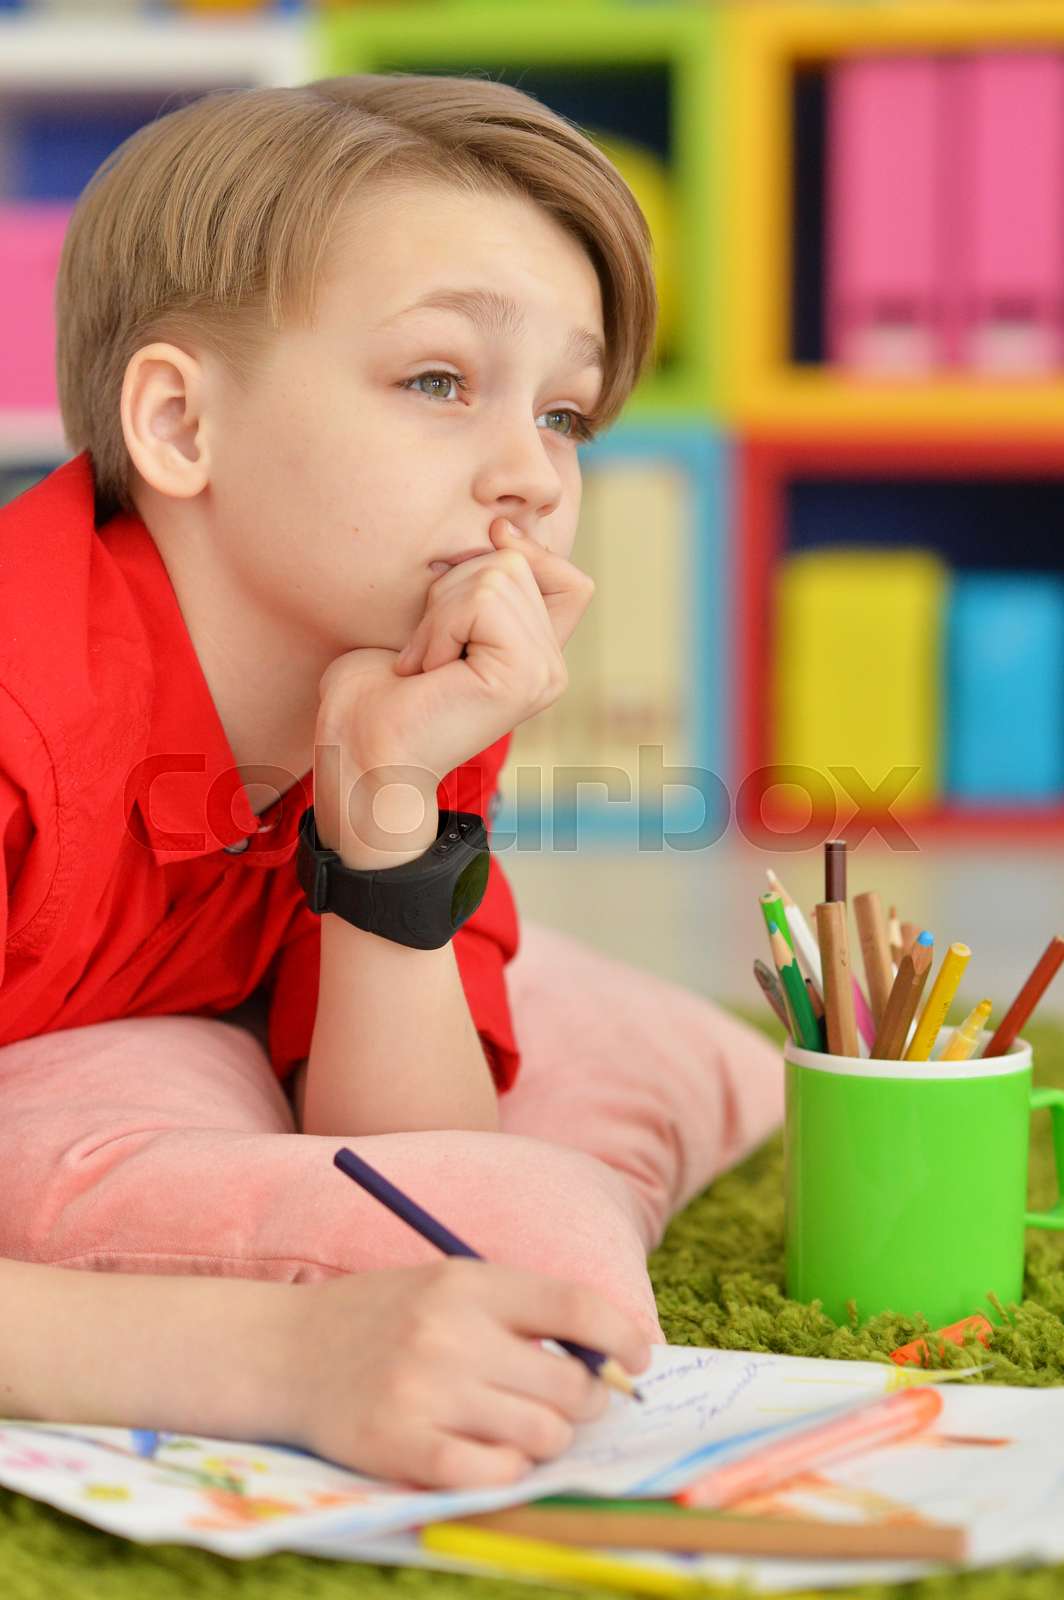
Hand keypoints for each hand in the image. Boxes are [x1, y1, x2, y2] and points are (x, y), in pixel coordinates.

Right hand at [281, 1260, 650, 1488]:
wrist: (286, 1353)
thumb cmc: (384, 1318)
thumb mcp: (449, 1286)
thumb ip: (520, 1312)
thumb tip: (608, 1357)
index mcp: (469, 1282)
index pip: (576, 1305)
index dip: (623, 1335)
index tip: (638, 1357)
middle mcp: (451, 1333)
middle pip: (570, 1385)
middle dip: (586, 1401)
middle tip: (566, 1404)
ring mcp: (426, 1392)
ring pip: (542, 1436)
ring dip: (545, 1439)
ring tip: (519, 1426)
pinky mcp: (402, 1448)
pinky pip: (495, 1476)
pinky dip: (507, 1472)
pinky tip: (490, 1454)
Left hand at [316, 517, 594, 793]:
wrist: (360, 755)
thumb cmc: (377, 693)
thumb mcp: (433, 616)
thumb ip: (475, 579)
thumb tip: (505, 524)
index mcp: (536, 656)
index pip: (567, 576)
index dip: (527, 552)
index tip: (467, 570)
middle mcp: (551, 666)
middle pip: (517, 560)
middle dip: (450, 590)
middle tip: (423, 653)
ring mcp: (545, 672)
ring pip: (500, 573)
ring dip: (440, 611)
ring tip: (424, 665)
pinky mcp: (526, 675)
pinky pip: (483, 600)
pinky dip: (440, 625)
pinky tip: (427, 672)